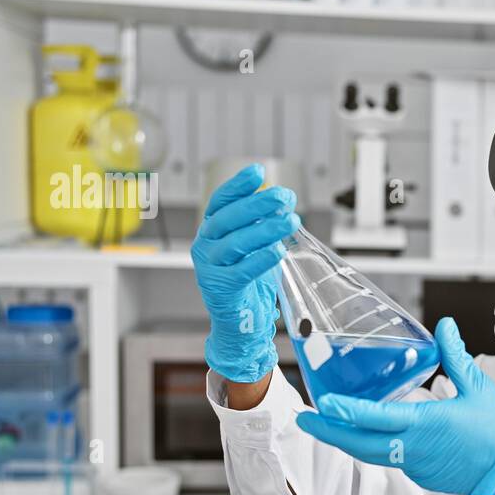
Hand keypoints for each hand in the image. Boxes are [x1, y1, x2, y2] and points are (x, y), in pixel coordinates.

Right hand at [191, 164, 300, 382]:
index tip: (257, 170)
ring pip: (235, 243)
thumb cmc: (247, 282)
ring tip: (289, 221)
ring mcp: (209, 269)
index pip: (219, 202)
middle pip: (228, 219)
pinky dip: (260, 260)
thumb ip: (262, 226)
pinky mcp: (221, 290)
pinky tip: (277, 251)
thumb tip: (284, 201)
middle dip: (257, 204)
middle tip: (284, 196)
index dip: (238, 186)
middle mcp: (204, 247)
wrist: (238, 323)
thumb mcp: (253, 248)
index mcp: (211, 232)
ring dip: (264, 230)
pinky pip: (241, 271)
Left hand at [295, 318, 494, 494]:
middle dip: (328, 432)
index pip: (376, 419)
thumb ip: (455, 356)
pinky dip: (369, 446)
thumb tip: (445, 326)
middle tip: (305, 420)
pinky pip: (388, 458)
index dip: (347, 412)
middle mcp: (413, 447)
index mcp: (425, 424)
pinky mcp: (418, 472)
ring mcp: (413, 463)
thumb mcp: (476, 386)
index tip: (324, 404)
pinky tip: (362, 434)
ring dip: (346, 439)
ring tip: (326, 424)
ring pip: (370, 453)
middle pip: (359, 444)